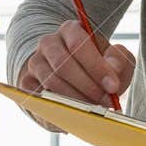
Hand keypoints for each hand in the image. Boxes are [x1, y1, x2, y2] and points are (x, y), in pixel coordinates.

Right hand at [21, 19, 135, 106]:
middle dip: (87, 86)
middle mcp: (48, 43)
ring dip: (75, 99)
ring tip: (93, 109)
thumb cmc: (97, 66)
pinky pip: (40, 97)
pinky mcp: (26, 83)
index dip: (96, 67)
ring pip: (51, 82)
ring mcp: (34, 63)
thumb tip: (113, 71)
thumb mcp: (114, 59)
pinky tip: (75, 114)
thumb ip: (119, 61)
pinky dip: (59, 108)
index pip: (79, 44)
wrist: (73, 75)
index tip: (113, 86)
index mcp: (70, 30)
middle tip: (105, 102)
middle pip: (63, 64)